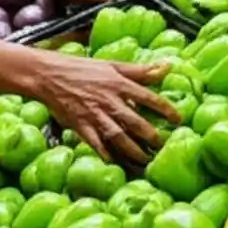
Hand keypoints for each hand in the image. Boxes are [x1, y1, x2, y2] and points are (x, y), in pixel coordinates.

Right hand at [30, 51, 180, 163]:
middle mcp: (110, 100)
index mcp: (119, 84)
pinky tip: (114, 162)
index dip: (165, 109)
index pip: (148, 97)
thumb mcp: (113, 65)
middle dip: (151, 136)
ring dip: (133, 150)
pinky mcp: (80, 125)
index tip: (178, 120)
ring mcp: (94, 114)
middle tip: (164, 148)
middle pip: (135, 121)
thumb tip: (168, 65)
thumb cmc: (83, 69)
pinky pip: (95, 142)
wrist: (49, 74)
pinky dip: (104, 152)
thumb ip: (141, 70)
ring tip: (145, 160)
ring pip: (118, 135)